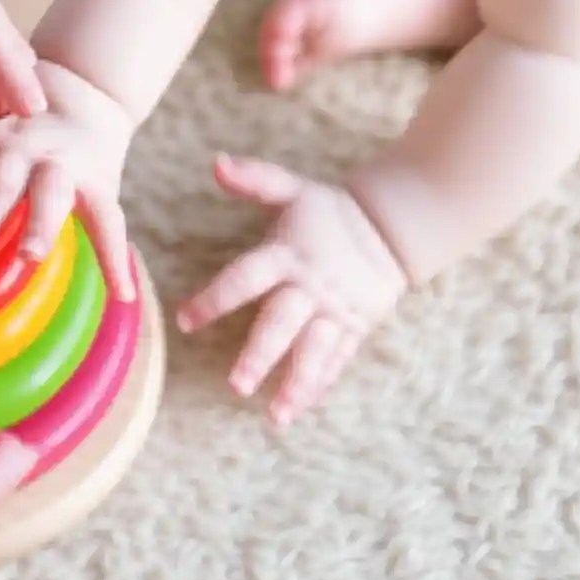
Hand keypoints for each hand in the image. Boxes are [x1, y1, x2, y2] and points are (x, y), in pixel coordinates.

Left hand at [0, 60, 135, 300]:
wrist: (84, 92)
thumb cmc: (5, 120)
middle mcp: (18, 147)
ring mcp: (61, 163)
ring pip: (50, 194)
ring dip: (40, 226)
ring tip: (29, 260)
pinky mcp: (99, 181)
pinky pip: (109, 218)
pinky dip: (115, 256)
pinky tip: (121, 294)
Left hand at [175, 155, 407, 424]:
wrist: (394, 225)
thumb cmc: (331, 211)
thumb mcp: (293, 189)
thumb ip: (254, 179)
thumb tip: (216, 163)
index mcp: (286, 255)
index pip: (244, 278)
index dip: (213, 299)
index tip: (184, 320)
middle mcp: (309, 287)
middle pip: (281, 323)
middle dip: (259, 355)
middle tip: (236, 385)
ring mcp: (335, 311)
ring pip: (314, 351)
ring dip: (295, 383)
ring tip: (276, 415)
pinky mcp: (355, 327)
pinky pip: (336, 360)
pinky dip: (318, 385)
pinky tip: (298, 409)